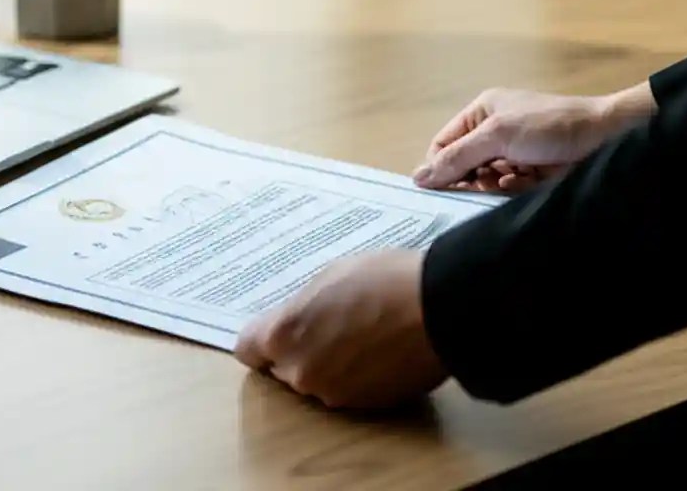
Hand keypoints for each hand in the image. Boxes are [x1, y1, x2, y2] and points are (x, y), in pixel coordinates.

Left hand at [234, 249, 446, 409]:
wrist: (440, 308)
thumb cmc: (383, 282)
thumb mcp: (327, 278)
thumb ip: (301, 308)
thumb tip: (297, 321)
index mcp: (283, 334)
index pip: (247, 349)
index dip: (261, 340)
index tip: (278, 331)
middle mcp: (301, 372)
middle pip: (282, 368)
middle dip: (298, 352)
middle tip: (328, 327)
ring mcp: (333, 394)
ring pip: (316, 382)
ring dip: (329, 366)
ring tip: (362, 337)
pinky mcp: (365, 408)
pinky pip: (347, 393)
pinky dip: (356, 378)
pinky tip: (379, 354)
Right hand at [413, 83, 656, 192]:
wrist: (605, 139)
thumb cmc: (550, 126)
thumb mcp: (497, 136)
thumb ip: (456, 157)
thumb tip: (418, 178)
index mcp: (482, 113)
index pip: (443, 143)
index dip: (438, 166)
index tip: (436, 189)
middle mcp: (495, 131)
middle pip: (462, 164)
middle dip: (467, 177)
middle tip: (474, 187)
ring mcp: (514, 153)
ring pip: (484, 180)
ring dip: (491, 184)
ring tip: (506, 180)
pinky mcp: (531, 173)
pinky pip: (507, 188)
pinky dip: (510, 189)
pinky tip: (522, 183)